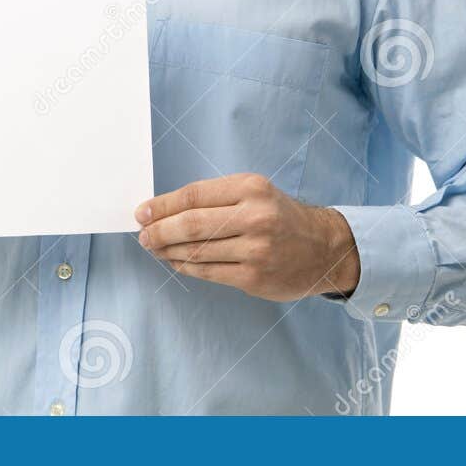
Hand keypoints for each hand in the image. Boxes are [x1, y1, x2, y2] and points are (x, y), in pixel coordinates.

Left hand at [134, 173, 360, 301]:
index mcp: (251, 188)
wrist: (323, 248)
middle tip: (142, 235)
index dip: (162, 205)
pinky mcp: (254, 277)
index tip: (142, 213)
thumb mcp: (253, 193)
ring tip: (154, 248)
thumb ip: (214, 198)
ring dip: (167, 250)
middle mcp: (255, 217)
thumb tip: (164, 209)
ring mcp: (256, 250)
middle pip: (191, 224)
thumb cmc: (279, 217)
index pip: (194, 195)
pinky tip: (175, 262)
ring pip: (196, 250)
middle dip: (159, 231)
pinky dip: (186, 267)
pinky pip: (208, 272)